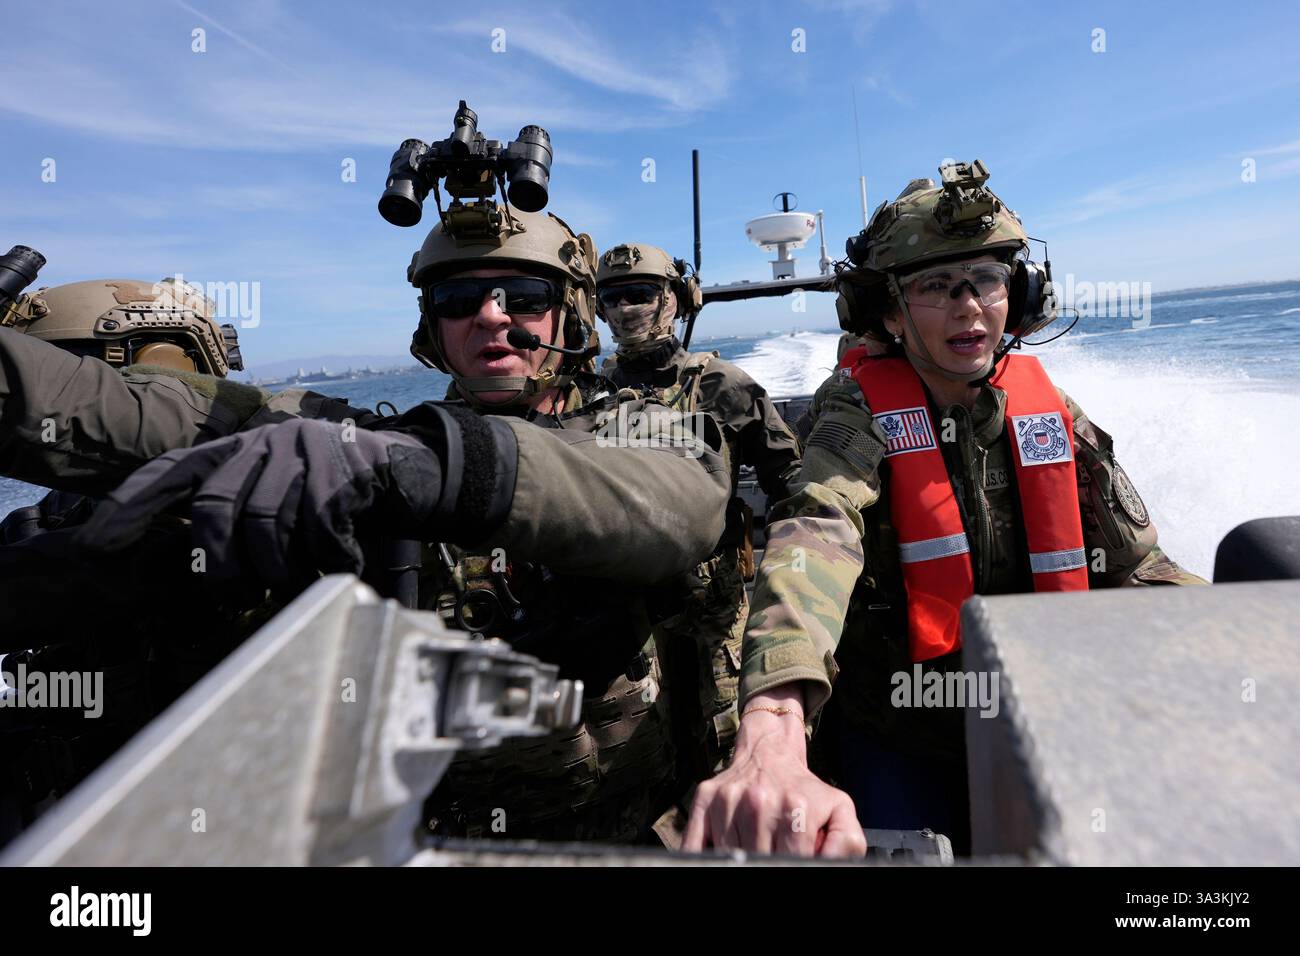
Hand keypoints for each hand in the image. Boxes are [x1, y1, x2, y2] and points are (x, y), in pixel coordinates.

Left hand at [77, 418, 446, 587]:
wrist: (404, 469)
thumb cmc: (331, 496)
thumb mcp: (277, 494)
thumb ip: (237, 516)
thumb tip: (196, 573)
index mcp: (236, 450)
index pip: (168, 473)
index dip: (128, 508)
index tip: (93, 547)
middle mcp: (262, 443)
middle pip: (215, 508)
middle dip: (217, 564)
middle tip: (231, 598)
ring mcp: (303, 452)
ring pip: (267, 525)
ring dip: (278, 568)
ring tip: (292, 584)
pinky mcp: (343, 469)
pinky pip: (320, 529)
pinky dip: (328, 559)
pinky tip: (339, 564)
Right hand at [682, 685, 866, 857]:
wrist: (770, 750)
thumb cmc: (804, 789)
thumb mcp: (839, 809)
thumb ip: (845, 841)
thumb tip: (829, 863)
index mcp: (795, 806)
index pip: (790, 861)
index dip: (792, 865)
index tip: (791, 858)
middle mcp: (758, 801)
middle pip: (760, 860)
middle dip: (769, 861)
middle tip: (775, 850)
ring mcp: (727, 800)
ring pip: (731, 855)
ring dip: (744, 856)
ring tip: (757, 844)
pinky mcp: (704, 799)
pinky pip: (695, 845)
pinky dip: (706, 855)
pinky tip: (727, 851)